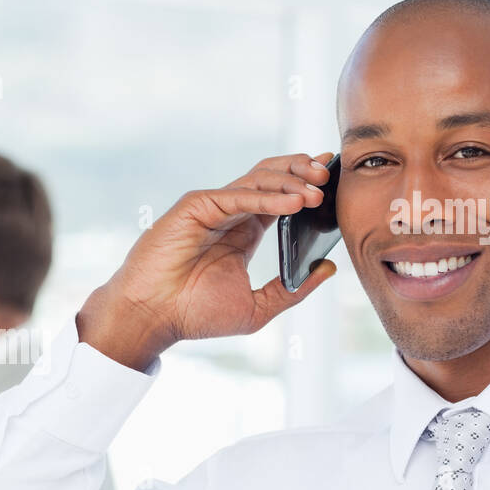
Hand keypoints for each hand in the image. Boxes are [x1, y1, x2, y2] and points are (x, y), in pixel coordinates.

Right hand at [76, 152, 337, 369]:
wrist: (152, 317)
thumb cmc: (193, 315)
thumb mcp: (257, 307)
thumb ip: (294, 289)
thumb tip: (329, 268)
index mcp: (243, 233)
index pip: (282, 197)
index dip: (308, 185)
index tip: (337, 181)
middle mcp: (229, 214)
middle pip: (272, 178)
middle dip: (304, 171)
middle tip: (332, 175)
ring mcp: (212, 207)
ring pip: (258, 180)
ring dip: (291, 180)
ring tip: (318, 189)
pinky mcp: (196, 206)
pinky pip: (238, 195)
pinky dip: (268, 196)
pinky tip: (294, 202)